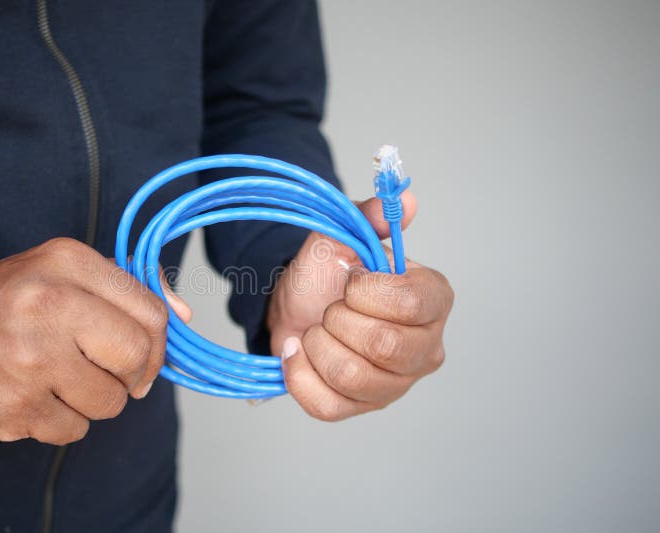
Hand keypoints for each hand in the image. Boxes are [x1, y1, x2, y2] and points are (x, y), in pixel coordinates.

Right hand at [0, 238, 189, 444]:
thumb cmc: (0, 303)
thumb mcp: (59, 272)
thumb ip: (126, 286)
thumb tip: (185, 316)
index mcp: (64, 263)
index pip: (151, 312)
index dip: (157, 342)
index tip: (143, 353)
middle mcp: (46, 306)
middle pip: (136, 358)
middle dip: (134, 375)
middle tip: (110, 372)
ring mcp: (28, 360)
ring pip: (112, 403)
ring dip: (96, 400)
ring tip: (60, 378)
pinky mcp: (14, 408)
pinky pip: (76, 431)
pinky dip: (64, 421)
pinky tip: (34, 395)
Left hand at [266, 192, 453, 420]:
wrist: (296, 308)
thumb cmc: (326, 275)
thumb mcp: (340, 237)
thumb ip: (369, 217)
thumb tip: (405, 201)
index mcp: (432, 300)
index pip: (413, 304)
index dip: (368, 292)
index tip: (349, 281)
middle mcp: (425, 347)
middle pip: (384, 345)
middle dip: (338, 319)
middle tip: (331, 308)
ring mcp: (396, 384)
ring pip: (353, 377)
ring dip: (318, 346)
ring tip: (317, 330)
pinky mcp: (362, 409)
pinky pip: (327, 404)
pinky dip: (300, 375)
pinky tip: (300, 355)